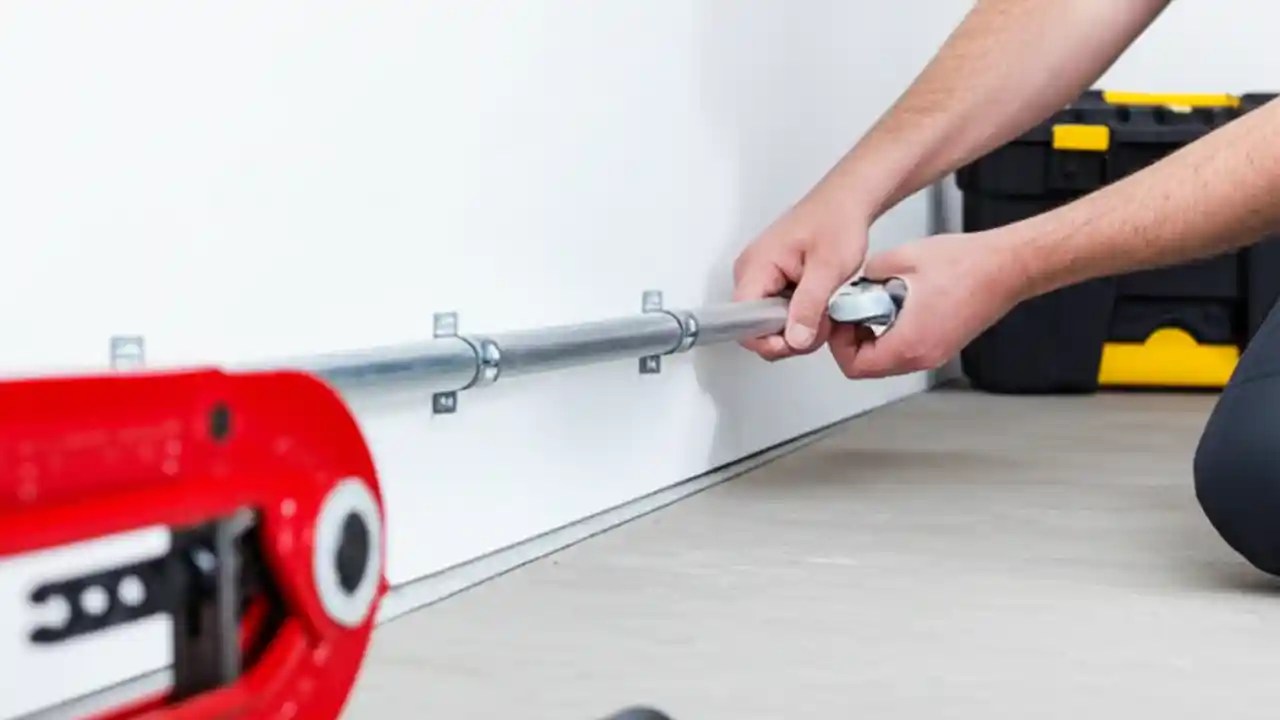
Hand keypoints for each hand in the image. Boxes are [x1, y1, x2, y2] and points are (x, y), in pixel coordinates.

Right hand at [732, 195, 868, 359]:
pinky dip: (800, 316)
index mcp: (755, 268)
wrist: (847, 202)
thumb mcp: (829, 268)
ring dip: (799, 326)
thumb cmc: (837, 221)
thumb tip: (795, 339)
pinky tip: (819, 304)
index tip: (798, 339)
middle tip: (821, 322)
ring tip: (824, 309)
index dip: (769, 339)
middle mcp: (751, 273)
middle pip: (756, 328)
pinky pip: (779, 312)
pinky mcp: (773, 280)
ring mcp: (761, 277)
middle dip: (791, 336)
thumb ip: (809, 306)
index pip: (743, 323)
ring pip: (770, 323)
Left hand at [830, 230, 1028, 377]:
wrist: (1007, 267)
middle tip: (853, 313)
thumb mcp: (901, 258)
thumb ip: (869, 274)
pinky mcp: (945, 344)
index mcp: (908, 343)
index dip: (839, 344)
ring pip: (889, 361)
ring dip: (874, 338)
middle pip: (870, 368)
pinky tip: (897, 307)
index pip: (855, 366)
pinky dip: (894, 334)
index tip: (841, 319)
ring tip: (875, 306)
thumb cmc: (967, 265)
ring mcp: (936, 353)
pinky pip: (908, 350)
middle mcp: (923, 356)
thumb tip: (859, 283)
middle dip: (854, 341)